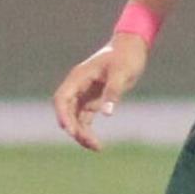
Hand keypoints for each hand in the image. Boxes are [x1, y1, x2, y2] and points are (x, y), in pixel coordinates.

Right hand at [52, 33, 149, 151]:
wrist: (133, 47)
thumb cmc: (126, 56)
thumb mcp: (122, 73)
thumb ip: (113, 92)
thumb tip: (106, 114)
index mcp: (79, 77)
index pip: (62, 98)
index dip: (63, 115)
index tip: (70, 131)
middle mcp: (78, 86)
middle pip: (67, 112)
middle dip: (74, 129)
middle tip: (91, 143)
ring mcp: (84, 94)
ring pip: (75, 118)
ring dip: (81, 133)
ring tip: (97, 147)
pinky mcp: (93, 100)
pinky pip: (84, 119)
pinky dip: (87, 131)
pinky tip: (97, 145)